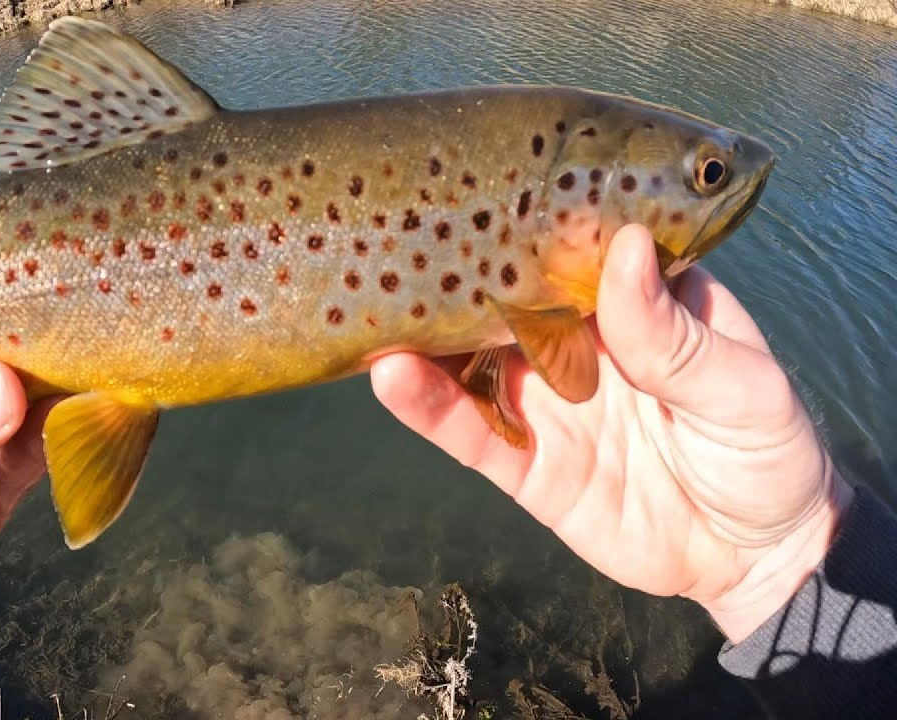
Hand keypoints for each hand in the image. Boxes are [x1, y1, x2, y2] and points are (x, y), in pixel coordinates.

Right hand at [370, 223, 852, 642]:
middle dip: (455, 264)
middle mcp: (578, 342)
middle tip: (397, 233)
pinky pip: (468, 430)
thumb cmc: (765, 453)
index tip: (480, 179)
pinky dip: (427, 405)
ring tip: (374, 302)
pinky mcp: (524, 462)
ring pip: (469, 358)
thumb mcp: (742, 387)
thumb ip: (675, 334)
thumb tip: (624, 249)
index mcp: (635, 303)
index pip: (574, 244)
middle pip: (505, 293)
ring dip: (423, 332)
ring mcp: (544, 399)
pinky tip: (390, 376)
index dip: (531, 212)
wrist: (752, 560)